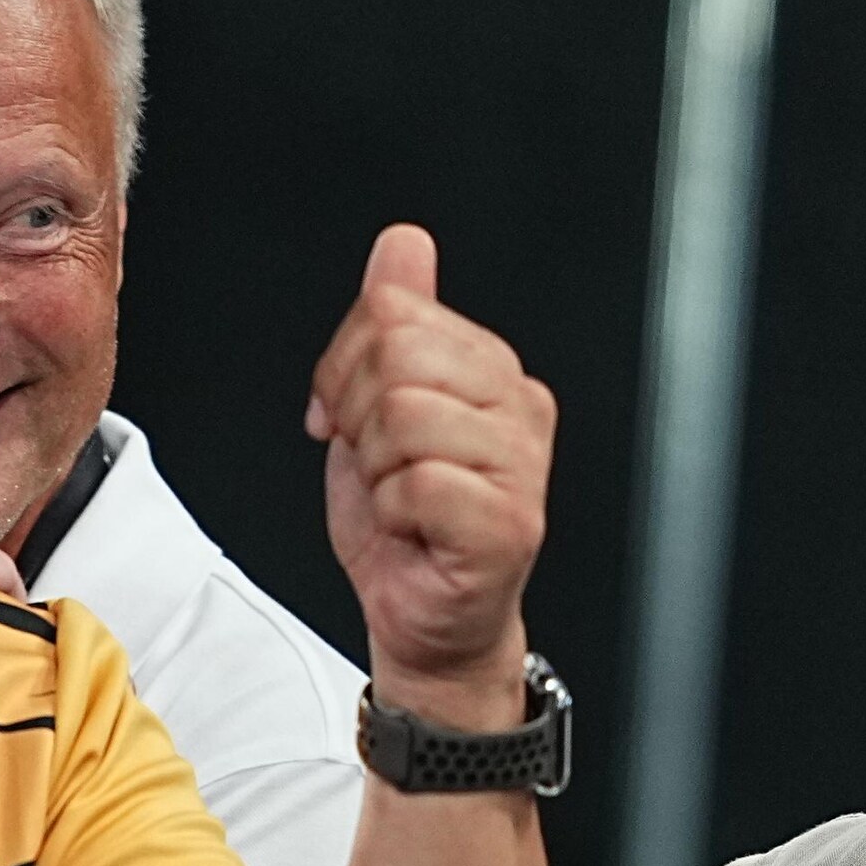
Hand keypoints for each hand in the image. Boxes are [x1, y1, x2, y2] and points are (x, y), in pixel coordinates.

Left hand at [305, 223, 550, 726]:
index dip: (343, 365)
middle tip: (374, 463)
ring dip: (374, 468)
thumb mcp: (380, 407)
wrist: (426, 621)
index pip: (393, 312)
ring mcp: (523, 465)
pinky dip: (390, 511)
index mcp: (493, 369)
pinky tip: (411, 529)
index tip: (347, 416)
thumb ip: (395, 322)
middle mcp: (519, 407)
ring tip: (397, 498)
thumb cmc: (407, 526)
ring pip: (406, 415)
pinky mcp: (510, 523)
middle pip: (398, 355)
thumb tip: (404, 243)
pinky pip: (416, 483)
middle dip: (356, 414)